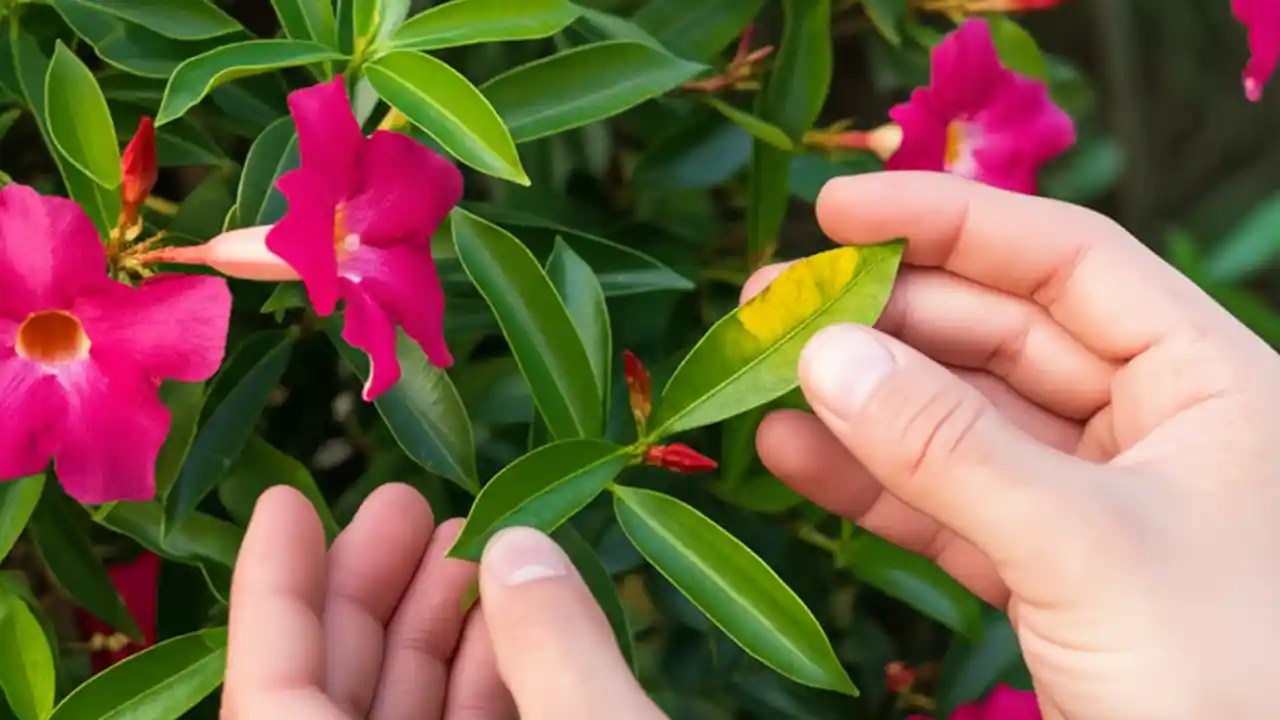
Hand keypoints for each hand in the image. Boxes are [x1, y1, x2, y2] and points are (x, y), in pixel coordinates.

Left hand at [221, 484, 661, 719]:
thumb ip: (555, 651)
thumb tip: (515, 547)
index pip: (267, 695)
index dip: (272, 592)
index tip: (288, 501)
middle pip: (334, 693)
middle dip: (373, 591)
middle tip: (412, 504)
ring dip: (446, 631)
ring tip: (490, 545)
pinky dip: (496, 683)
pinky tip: (530, 620)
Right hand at [752, 172, 1279, 718]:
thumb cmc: (1224, 675)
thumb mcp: (1083, 547)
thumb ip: (949, 448)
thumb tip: (824, 354)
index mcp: (1207, 381)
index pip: (1067, 259)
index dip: (949, 224)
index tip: (839, 211)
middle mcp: (1152, 423)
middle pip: (998, 334)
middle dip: (884, 319)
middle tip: (773, 302)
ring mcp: (1092, 497)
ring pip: (961, 422)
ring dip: (861, 401)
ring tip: (759, 374)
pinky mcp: (1047, 568)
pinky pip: (949, 502)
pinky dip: (873, 483)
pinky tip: (795, 454)